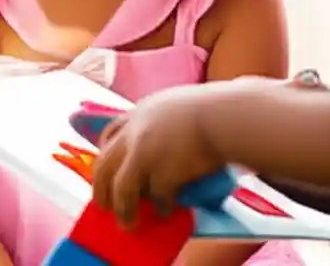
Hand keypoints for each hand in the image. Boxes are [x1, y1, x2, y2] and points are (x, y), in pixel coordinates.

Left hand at [90, 86, 225, 227]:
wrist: (228, 117)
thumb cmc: (215, 111)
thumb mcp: (179, 106)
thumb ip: (164, 122)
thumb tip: (164, 148)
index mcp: (140, 112)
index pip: (109, 135)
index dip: (105, 156)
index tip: (106, 171)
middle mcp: (135, 132)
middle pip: (104, 165)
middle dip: (101, 190)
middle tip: (104, 206)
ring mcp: (146, 153)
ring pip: (121, 189)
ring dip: (123, 209)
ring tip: (128, 222)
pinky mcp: (163, 172)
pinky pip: (156, 197)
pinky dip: (161, 207)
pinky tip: (167, 212)